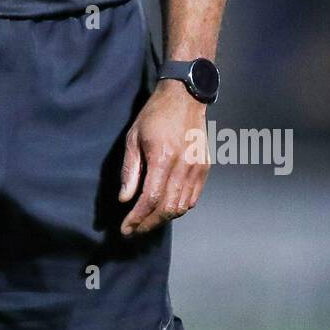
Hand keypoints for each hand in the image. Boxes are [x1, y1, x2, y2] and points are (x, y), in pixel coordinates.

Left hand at [118, 80, 209, 235]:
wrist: (184, 98)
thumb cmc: (154, 115)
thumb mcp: (133, 138)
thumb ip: (130, 171)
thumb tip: (125, 199)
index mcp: (163, 157)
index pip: (151, 198)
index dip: (137, 218)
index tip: (125, 229)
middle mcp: (184, 165)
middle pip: (168, 208)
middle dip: (149, 224)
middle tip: (134, 231)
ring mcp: (197, 168)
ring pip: (182, 207)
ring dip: (163, 219)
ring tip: (146, 222)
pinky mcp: (205, 168)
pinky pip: (193, 198)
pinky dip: (179, 209)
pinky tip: (165, 209)